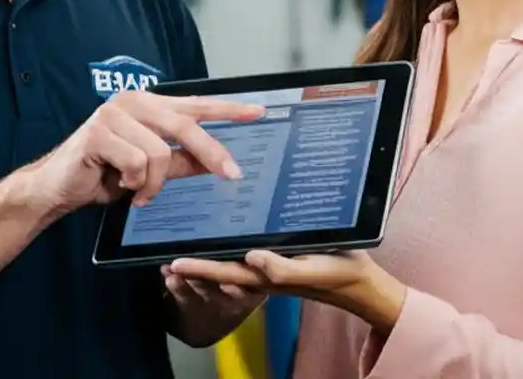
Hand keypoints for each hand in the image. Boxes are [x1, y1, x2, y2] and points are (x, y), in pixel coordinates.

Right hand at [26, 90, 264, 215]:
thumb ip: (181, 162)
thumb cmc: (103, 175)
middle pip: (185, 126)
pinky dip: (135, 183)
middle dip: (211, 153)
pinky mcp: (97, 132)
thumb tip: (217, 162)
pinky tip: (122, 186)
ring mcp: (113, 113)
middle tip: (232, 175)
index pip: (195, 104)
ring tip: (140, 193)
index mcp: (147, 106)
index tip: (259, 112)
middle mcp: (132, 102)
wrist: (58, 187)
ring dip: (154, 182)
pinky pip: (136, 162)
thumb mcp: (150, 171)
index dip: (228, 109)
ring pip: (160, 152)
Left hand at [168, 250, 406, 331]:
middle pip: (220, 271)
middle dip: (193, 269)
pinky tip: (215, 242)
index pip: (225, 273)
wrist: (358, 280)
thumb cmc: (336, 273)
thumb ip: (281, 269)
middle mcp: (261, 273)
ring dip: (204, 264)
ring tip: (176, 259)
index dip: (200, 269)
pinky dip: (225, 254)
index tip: (173, 263)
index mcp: (266, 277)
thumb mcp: (311, 271)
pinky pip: (244, 258)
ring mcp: (268, 266)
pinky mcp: (277, 257)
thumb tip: (250, 257)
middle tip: (164, 262)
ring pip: (229, 266)